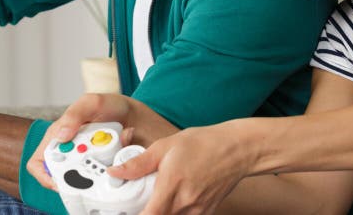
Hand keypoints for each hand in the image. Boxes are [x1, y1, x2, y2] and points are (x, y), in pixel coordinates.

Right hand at [27, 93, 137, 189]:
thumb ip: (75, 114)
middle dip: (76, 173)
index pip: (38, 162)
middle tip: (93, 163)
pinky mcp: (102, 171)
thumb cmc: (111, 106)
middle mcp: (70, 152)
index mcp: (58, 135)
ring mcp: (86, 163)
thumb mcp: (92, 102)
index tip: (60, 177)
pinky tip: (119, 156)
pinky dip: (111, 171)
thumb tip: (61, 136)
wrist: (139, 116)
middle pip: (61, 175)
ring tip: (110, 155)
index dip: (45, 173)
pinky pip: (102, 180)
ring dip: (97, 171)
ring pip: (82, 181)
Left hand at [109, 122, 253, 214]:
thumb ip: (138, 163)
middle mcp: (185, 205)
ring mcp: (197, 212)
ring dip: (160, 212)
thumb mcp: (165, 147)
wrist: (237, 150)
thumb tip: (115, 172)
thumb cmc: (203, 144)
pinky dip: (174, 212)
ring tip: (157, 197)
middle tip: (140, 200)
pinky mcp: (205, 214)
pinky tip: (173, 198)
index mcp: (172, 187)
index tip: (126, 210)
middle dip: (146, 212)